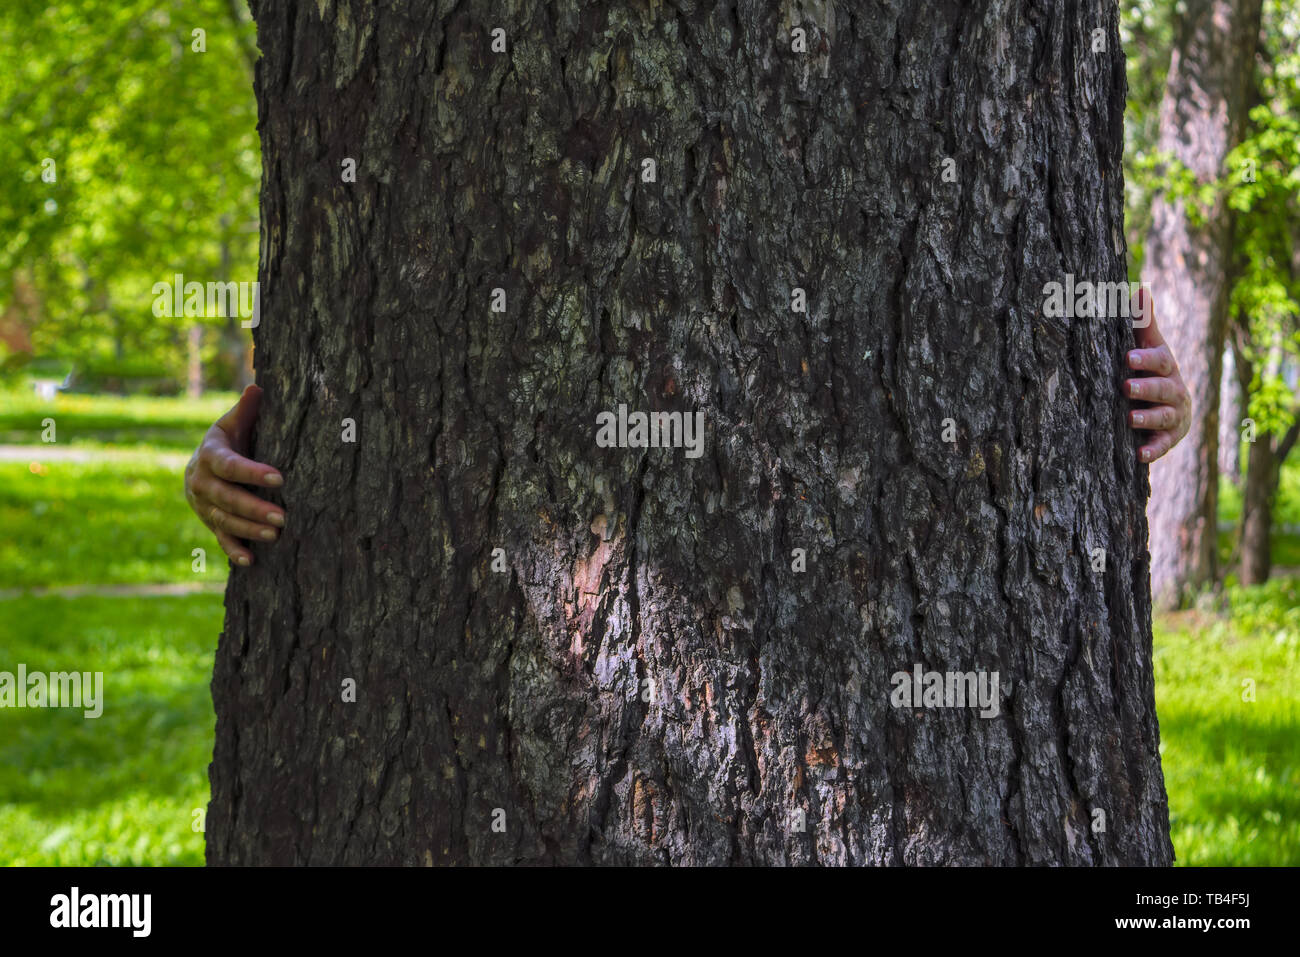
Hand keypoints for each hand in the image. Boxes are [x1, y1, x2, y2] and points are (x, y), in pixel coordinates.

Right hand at [184, 384, 284, 565]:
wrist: (202, 463)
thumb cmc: (228, 439)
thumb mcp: (234, 423)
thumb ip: (247, 409)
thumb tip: (257, 387)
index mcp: (210, 455)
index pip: (230, 465)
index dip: (252, 472)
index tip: (279, 478)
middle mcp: (201, 482)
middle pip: (226, 498)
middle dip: (253, 508)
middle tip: (283, 517)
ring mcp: (203, 505)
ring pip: (224, 520)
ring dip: (248, 530)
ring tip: (276, 534)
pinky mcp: (209, 521)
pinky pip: (219, 538)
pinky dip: (233, 551)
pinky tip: (251, 561)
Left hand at [1126, 291, 1191, 463]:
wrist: (1171, 407)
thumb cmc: (1152, 370)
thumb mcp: (1149, 346)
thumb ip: (1144, 322)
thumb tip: (1140, 288)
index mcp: (1166, 367)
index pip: (1159, 360)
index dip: (1145, 359)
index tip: (1128, 356)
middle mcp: (1174, 390)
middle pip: (1163, 389)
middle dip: (1146, 388)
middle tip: (1126, 387)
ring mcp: (1174, 416)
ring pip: (1164, 417)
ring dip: (1148, 418)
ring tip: (1131, 419)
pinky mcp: (1169, 438)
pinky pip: (1162, 446)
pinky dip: (1152, 450)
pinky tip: (1139, 455)